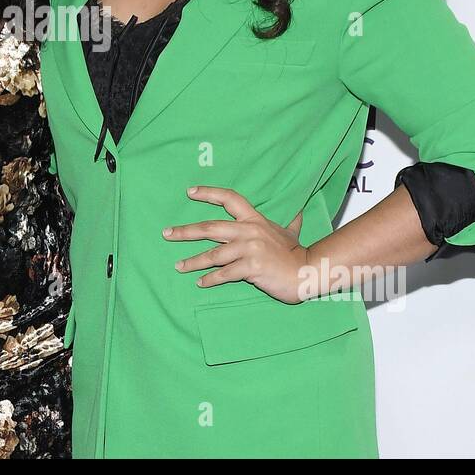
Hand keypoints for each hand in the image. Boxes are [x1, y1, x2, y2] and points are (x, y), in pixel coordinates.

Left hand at [165, 186, 309, 303]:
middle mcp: (249, 231)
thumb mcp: (291, 232)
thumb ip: (290, 222)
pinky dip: (210, 279)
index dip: (208, 193)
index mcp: (254, 219)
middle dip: (185, 231)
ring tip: (179, 266)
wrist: (308, 271)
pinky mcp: (251, 268)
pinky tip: (200, 282)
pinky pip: (225, 274)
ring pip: (213, 254)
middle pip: (210, 228)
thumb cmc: (295, 253)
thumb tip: (298, 213)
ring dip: (193, 262)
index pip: (229, 199)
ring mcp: (249, 249)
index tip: (189, 192)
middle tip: (166, 234)